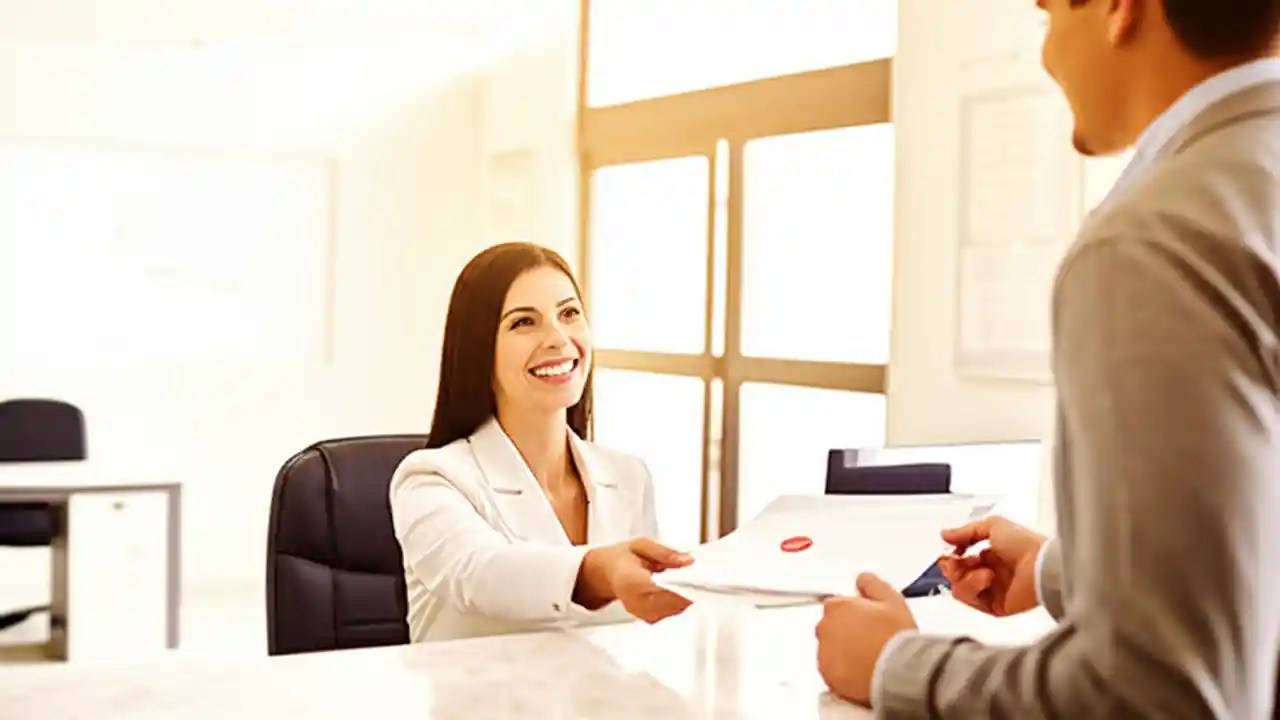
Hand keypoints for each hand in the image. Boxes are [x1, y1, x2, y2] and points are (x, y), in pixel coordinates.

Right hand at [575, 538, 693, 622]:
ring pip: (673, 609)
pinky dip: (679, 601)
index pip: (658, 588)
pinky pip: (671, 613)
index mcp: (630, 580)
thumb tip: (687, 561)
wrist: (607, 574)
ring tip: (688, 580)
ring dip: (685, 596)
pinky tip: (679, 589)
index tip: (694, 576)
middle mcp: (634, 601)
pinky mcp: (648, 618)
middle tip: (697, 576)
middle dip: (687, 589)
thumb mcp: (641, 545)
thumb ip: (665, 552)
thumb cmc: (623, 558)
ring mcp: (641, 613)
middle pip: (669, 602)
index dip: (679, 584)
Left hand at [815, 573, 916, 706]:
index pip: (838, 606)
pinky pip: (832, 671)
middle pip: (831, 627)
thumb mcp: (892, 600)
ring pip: (830, 650)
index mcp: (837, 606)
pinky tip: (862, 671)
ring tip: (869, 658)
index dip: (855, 613)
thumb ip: (872, 584)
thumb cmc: (896, 637)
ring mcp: (823, 653)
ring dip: (844, 652)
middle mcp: (824, 628)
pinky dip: (843, 671)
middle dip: (847, 632)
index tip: (868, 622)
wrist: (898, 672)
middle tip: (870, 640)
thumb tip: (862, 579)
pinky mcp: (827, 675)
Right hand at [938, 515, 1045, 616]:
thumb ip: (965, 531)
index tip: (951, 550)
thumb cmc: (1025, 544)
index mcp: (991, 555)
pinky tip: (987, 579)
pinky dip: (974, 588)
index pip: (960, 559)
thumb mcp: (993, 525)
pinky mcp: (994, 607)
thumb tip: (945, 534)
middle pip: (956, 576)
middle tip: (956, 561)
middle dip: (952, 567)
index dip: (952, 556)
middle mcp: (990, 573)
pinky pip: (971, 601)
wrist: (1041, 566)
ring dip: (966, 578)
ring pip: (960, 589)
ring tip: (983, 571)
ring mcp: (992, 591)